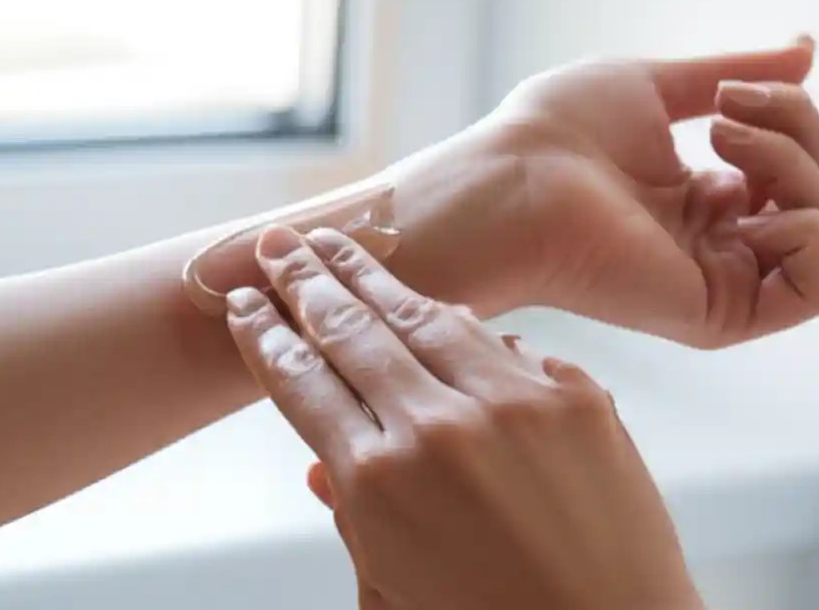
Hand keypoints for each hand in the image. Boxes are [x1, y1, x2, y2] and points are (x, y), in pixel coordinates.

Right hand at [225, 226, 701, 609]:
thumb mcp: (390, 591)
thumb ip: (352, 520)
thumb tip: (319, 468)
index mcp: (377, 480)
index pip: (301, 381)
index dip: (264, 335)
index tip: (243, 302)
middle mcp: (439, 425)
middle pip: (350, 328)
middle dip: (304, 279)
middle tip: (274, 243)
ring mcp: (512, 402)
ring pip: (425, 315)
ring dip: (374, 277)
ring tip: (341, 245)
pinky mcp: (575, 397)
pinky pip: (507, 344)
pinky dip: (468, 328)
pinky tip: (444, 310)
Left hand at [388, 37, 818, 345]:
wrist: (514, 180)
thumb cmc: (560, 131)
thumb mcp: (658, 83)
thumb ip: (738, 72)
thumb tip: (808, 49)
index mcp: (706, 196)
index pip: (802, 173)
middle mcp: (721, 241)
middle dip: (803, 125)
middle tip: (729, 105)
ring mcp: (723, 279)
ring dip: (797, 161)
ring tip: (720, 138)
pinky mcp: (721, 315)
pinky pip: (818, 287)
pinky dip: (808, 231)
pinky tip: (749, 202)